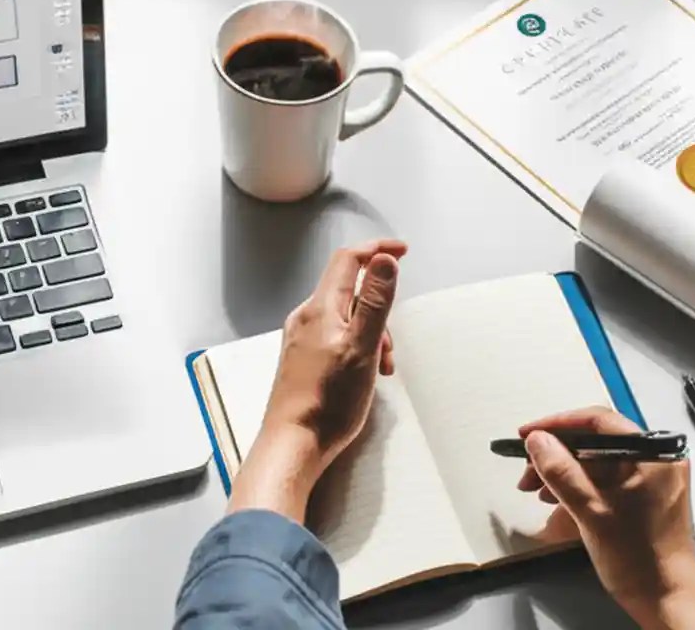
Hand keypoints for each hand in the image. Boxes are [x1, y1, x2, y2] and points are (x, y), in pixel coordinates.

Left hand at [227, 239, 405, 522]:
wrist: (293, 444)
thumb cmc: (326, 404)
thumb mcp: (362, 347)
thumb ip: (375, 302)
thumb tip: (385, 261)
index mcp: (320, 309)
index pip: (349, 260)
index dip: (377, 250)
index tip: (401, 251)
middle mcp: (306, 318)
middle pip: (349, 290)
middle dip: (380, 309)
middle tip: (391, 344)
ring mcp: (302, 339)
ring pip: (345, 318)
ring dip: (372, 333)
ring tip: (380, 367)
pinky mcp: (303, 359)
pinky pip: (336, 338)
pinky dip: (357, 347)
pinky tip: (363, 375)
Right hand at [518, 408, 694, 629]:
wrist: (667, 601)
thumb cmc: (636, 557)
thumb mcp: (591, 511)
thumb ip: (562, 471)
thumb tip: (536, 440)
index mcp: (653, 453)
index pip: (599, 420)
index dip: (558, 424)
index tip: (526, 435)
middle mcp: (657, 458)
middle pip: (597, 441)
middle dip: (557, 454)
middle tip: (526, 472)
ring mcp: (653, 478)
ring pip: (599, 462)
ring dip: (564, 472)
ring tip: (536, 490)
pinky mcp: (646, 496)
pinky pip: (608, 480)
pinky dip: (581, 486)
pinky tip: (558, 499)